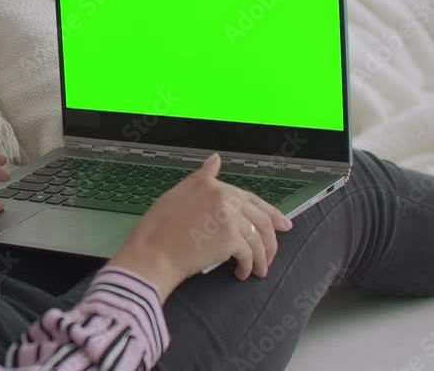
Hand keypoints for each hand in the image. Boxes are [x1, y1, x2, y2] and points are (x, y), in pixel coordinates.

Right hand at [108, 153, 292, 298]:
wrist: (153, 252)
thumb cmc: (158, 228)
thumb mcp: (177, 193)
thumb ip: (201, 178)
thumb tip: (215, 159)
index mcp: (211, 185)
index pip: (249, 197)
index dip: (268, 211)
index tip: (281, 223)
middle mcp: (224, 198)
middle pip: (262, 218)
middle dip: (272, 238)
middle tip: (273, 252)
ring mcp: (230, 218)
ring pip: (259, 238)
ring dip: (262, 257)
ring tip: (259, 269)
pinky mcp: (231, 240)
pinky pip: (249, 255)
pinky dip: (249, 266)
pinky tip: (243, 273)